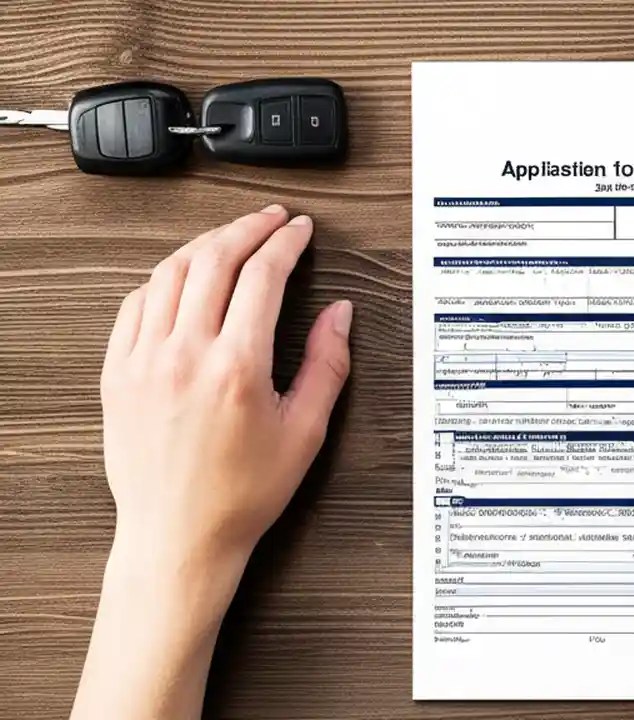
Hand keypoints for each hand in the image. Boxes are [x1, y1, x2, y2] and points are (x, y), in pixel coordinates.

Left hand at [73, 206, 350, 719]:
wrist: (179, 536)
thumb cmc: (242, 494)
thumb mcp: (305, 431)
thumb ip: (327, 364)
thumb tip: (338, 314)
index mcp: (236, 367)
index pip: (262, 276)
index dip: (286, 243)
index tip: (300, 232)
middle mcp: (184, 355)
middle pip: (214, 259)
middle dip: (248, 228)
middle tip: (271, 219)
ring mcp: (143, 361)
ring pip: (171, 273)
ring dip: (205, 244)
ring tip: (230, 238)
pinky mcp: (117, 373)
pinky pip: (135, 304)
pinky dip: (163, 278)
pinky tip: (181, 276)